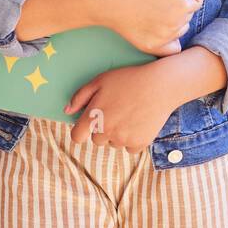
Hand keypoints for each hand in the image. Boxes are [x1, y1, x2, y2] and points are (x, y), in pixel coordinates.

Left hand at [63, 62, 179, 152]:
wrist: (160, 85)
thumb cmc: (128, 79)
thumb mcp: (100, 80)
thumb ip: (80, 97)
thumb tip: (67, 111)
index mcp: (94, 117)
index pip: (77, 136)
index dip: (81, 131)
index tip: (87, 125)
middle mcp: (106, 132)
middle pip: (97, 140)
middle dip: (103, 129)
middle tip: (116, 112)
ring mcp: (123, 140)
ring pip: (114, 143)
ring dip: (118, 134)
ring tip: (129, 114)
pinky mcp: (139, 144)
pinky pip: (129, 148)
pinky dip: (132, 138)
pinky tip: (139, 122)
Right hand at [95, 0, 202, 55]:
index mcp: (183, 5)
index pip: (196, 1)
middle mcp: (177, 24)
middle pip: (188, 16)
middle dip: (179, 7)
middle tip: (158, 0)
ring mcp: (165, 38)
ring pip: (180, 30)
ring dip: (174, 23)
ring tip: (153, 12)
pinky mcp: (153, 47)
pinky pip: (172, 48)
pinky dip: (169, 42)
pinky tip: (158, 31)